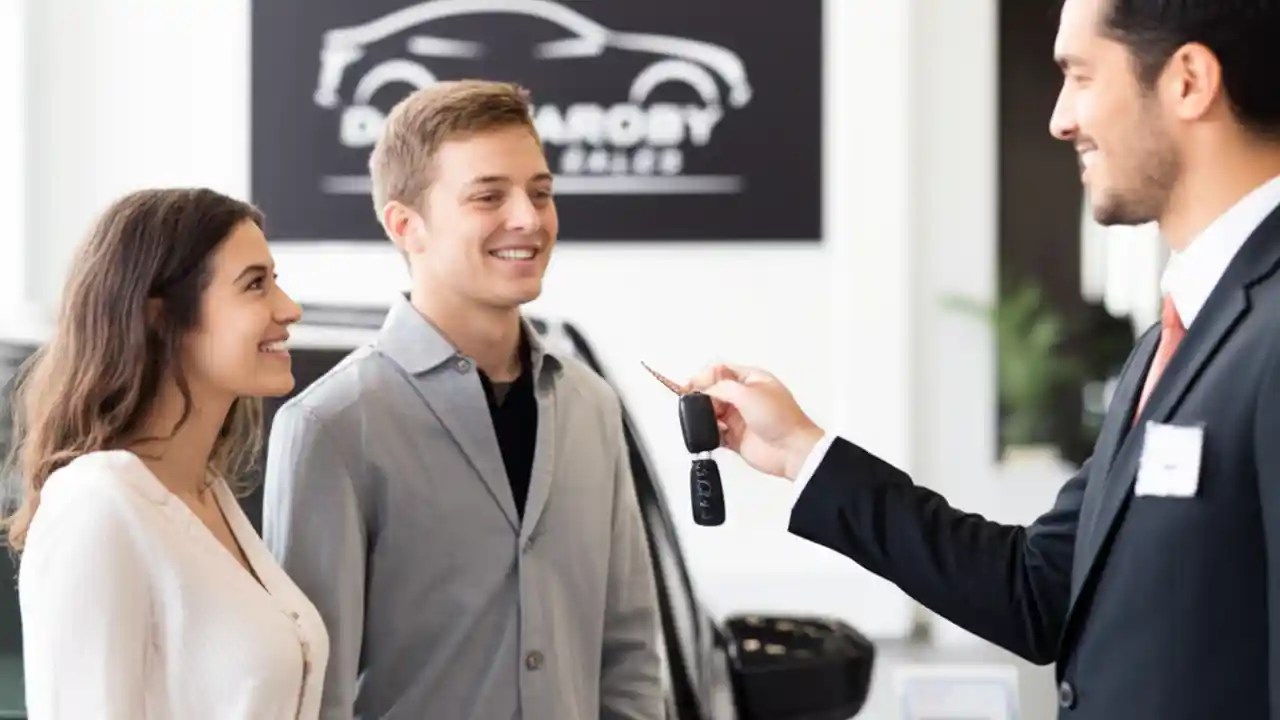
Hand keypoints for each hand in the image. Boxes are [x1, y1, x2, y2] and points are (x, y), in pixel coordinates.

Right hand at [686, 363, 823, 480]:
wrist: (791, 451)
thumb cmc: (783, 420)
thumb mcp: (748, 393)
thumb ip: (721, 387)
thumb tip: (703, 388)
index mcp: (751, 379)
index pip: (720, 370)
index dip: (704, 377)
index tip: (693, 386)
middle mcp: (744, 397)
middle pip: (712, 391)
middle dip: (703, 397)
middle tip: (697, 404)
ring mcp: (740, 417)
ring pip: (711, 412)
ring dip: (706, 416)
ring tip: (711, 420)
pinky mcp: (735, 437)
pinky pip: (714, 433)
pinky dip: (710, 433)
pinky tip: (715, 433)